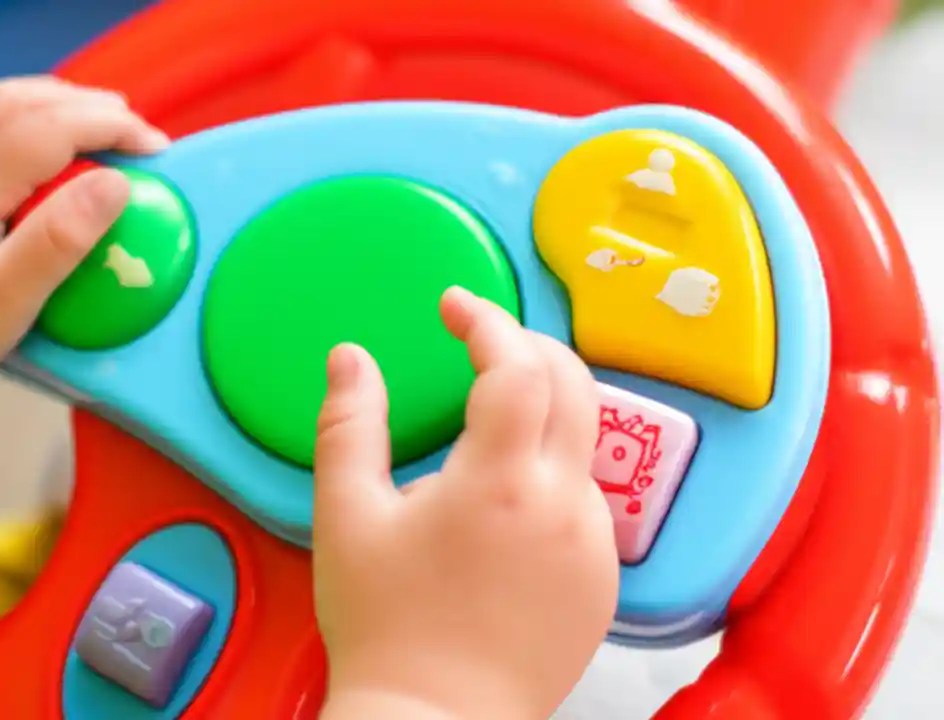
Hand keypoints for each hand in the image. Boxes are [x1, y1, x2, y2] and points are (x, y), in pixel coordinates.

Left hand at [0, 76, 167, 405]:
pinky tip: (47, 140)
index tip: (158, 150)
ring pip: (4, 104)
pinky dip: (30, 117)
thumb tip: (115, 184)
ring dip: (60, 104)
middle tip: (140, 136)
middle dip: (91, 108)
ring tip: (105, 128)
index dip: (111, 128)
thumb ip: (60, 238)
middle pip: (27, 100)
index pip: (53, 126)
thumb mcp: (6, 297)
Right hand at [314, 287, 617, 718]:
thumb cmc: (385, 627)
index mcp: (499, 483)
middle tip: (483, 340)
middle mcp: (563, 506)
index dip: (487, 321)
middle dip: (530, 346)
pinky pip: (588, 497)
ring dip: (545, 408)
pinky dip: (554, 469)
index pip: (515, 367)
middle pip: (575, 384)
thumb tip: (350, 357)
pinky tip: (508, 496)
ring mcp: (594, 545)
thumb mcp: (346, 518)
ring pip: (586, 441)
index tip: (455, 306)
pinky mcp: (603, 580)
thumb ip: (348, 425)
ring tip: (488, 419)